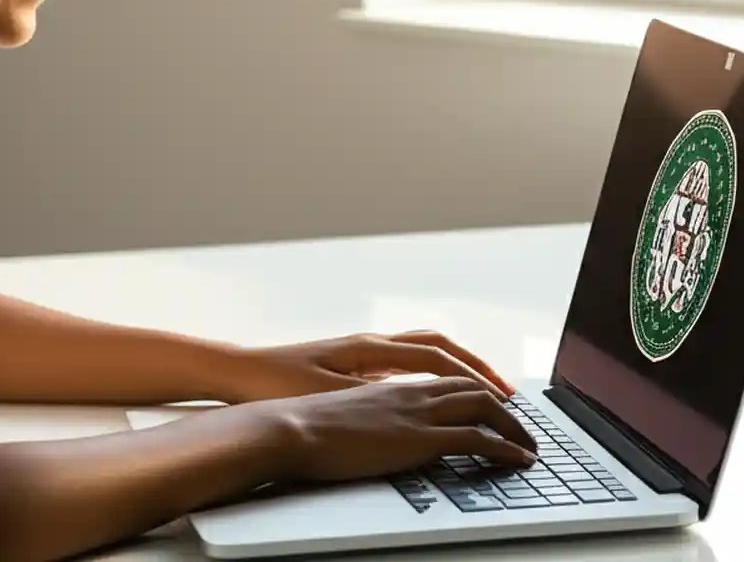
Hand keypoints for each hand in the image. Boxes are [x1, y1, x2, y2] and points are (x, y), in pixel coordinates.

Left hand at [222, 329, 515, 403]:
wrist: (237, 372)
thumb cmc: (276, 383)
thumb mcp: (329, 395)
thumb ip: (375, 396)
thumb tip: (417, 400)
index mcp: (371, 348)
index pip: (438, 358)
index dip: (474, 378)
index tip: (503, 398)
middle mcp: (371, 344)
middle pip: (438, 347)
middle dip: (475, 368)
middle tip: (506, 392)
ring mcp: (361, 352)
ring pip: (422, 354)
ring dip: (454, 369)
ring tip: (480, 391)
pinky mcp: (351, 365)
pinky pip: (404, 366)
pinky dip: (430, 376)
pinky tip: (435, 397)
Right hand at [248, 376, 537, 481]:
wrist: (289, 428)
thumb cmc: (301, 422)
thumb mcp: (336, 406)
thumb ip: (361, 407)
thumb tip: (372, 418)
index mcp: (387, 379)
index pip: (442, 371)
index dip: (470, 381)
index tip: (488, 395)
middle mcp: (409, 388)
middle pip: (469, 383)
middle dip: (500, 398)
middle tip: (519, 418)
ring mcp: (417, 411)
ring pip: (482, 404)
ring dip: (512, 423)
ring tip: (529, 442)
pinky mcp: (420, 437)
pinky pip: (477, 437)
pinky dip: (506, 446)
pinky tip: (520, 458)